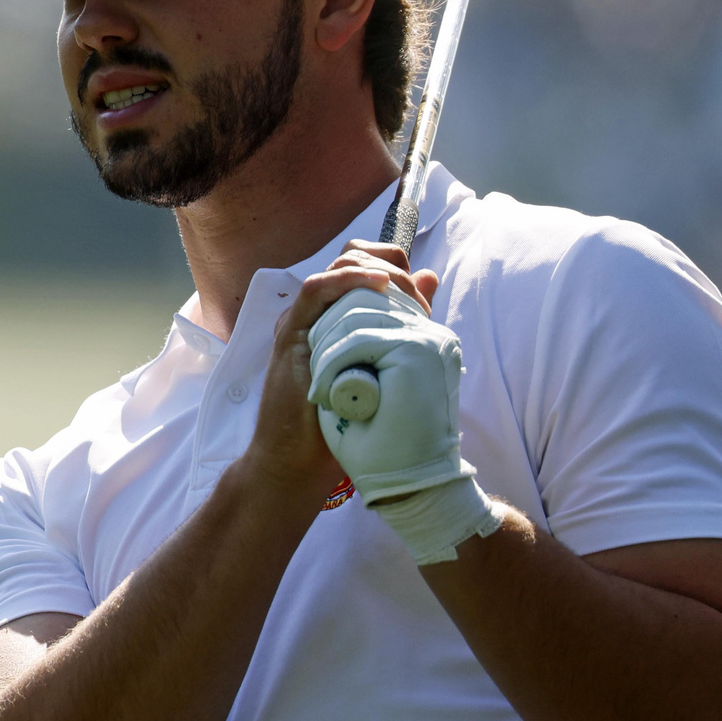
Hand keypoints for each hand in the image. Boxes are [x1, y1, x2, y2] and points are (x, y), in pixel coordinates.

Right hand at [238, 242, 437, 511]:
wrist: (297, 463)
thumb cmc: (339, 424)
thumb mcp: (382, 365)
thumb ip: (402, 322)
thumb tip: (430, 278)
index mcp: (337, 316)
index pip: (367, 265)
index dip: (399, 270)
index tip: (422, 299)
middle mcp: (318, 313)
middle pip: (354, 257)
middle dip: (393, 268)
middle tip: (418, 302)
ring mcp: (302, 321)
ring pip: (338, 267)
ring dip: (377, 272)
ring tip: (401, 294)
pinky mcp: (291, 336)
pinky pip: (315, 292)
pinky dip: (346, 279)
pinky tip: (376, 283)